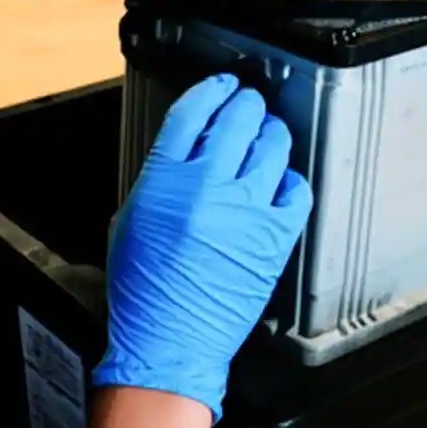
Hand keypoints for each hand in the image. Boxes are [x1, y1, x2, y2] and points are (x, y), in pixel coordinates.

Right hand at [92, 74, 312, 421]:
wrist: (169, 341)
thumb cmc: (145, 292)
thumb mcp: (131, 219)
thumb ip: (160, 177)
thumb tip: (188, 148)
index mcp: (164, 180)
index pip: (192, 112)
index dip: (211, 90)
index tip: (221, 86)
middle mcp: (207, 187)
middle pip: (237, 118)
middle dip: (247, 103)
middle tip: (250, 104)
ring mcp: (245, 211)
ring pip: (272, 146)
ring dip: (272, 132)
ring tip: (269, 134)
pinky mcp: (274, 237)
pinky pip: (296, 190)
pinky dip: (291, 179)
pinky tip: (282, 180)